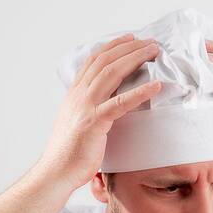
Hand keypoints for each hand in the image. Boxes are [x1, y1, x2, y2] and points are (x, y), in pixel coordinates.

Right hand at [36, 34, 162, 189]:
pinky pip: (121, 102)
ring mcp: (86, 107)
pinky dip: (140, 91)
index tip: (129, 39)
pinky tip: (156, 85)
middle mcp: (78, 95)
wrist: (56, 172)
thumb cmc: (68, 155)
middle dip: (128, 47)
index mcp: (74, 95)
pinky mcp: (95, 122)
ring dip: (135, 58)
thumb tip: (105, 110)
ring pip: (112, 73)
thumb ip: (89, 112)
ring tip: (154, 52)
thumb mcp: (76, 125)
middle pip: (105, 61)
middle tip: (149, 42)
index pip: (93, 61)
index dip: (112, 47)